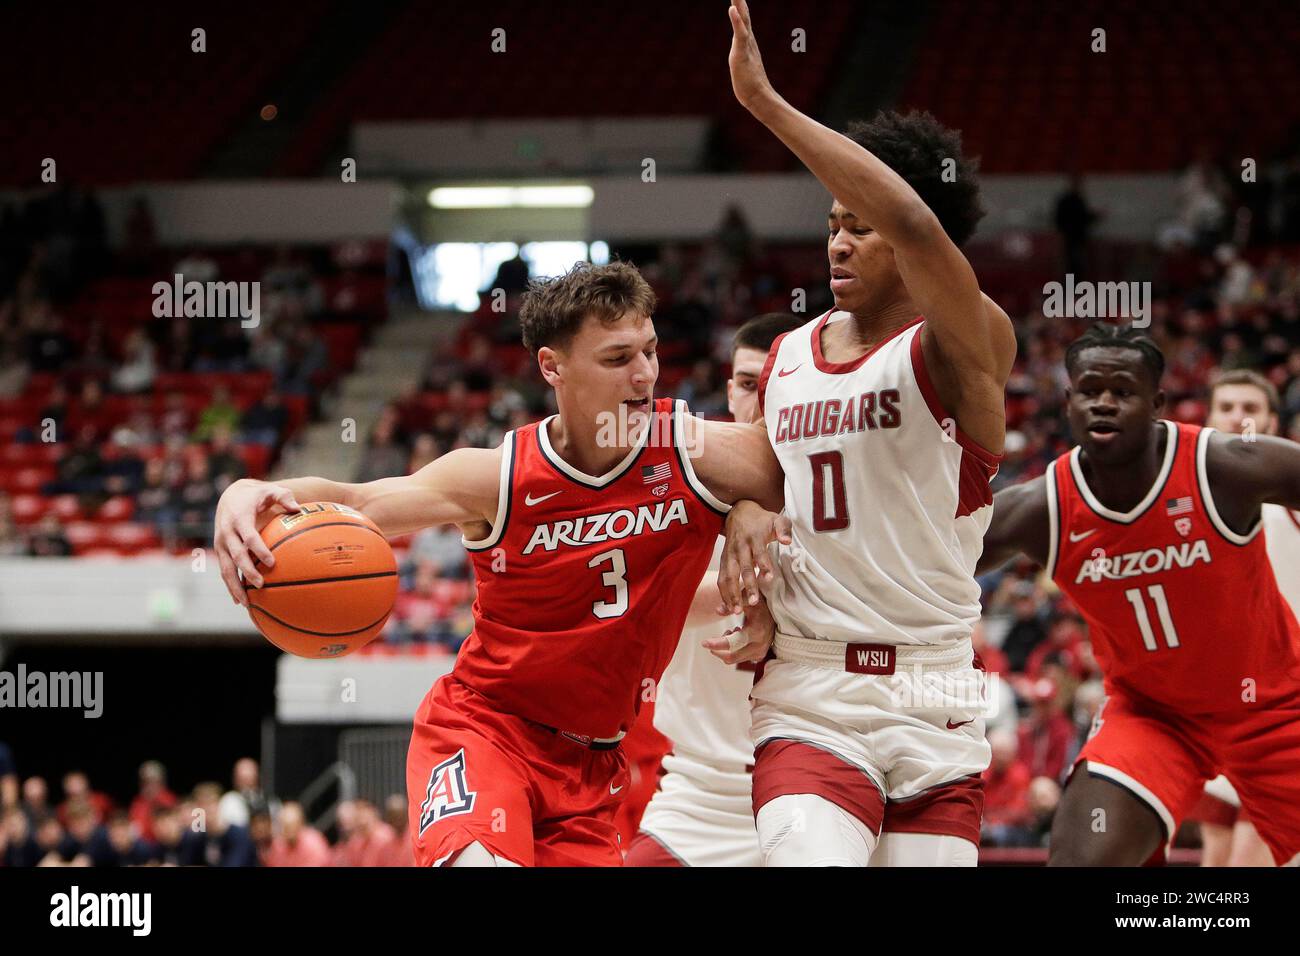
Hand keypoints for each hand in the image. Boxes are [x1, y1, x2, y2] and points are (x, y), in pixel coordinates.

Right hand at [214, 479, 301, 605]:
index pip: (249, 537)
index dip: (259, 550)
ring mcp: (221, 543)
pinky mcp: (220, 550)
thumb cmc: (256, 495)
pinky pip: (224, 571)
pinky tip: (240, 601)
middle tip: (261, 585)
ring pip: (225, 568)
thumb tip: (299, 509)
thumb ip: (284, 497)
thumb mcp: (270, 491)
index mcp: (239, 518)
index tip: (272, 563)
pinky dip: (230, 586)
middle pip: (236, 555)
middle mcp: (226, 532)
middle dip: (247, 571)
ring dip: (235, 586)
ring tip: (247, 603)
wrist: (230, 495)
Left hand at [703, 591, 773, 664]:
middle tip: (709, 642)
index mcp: (756, 632)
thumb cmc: (761, 605)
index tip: (704, 642)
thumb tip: (717, 610)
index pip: (731, 643)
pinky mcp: (760, 655)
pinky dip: (734, 649)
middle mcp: (759, 646)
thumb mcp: (748, 601)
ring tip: (731, 631)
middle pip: (731, 657)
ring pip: (734, 658)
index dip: (716, 644)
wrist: (779, 614)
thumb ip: (732, 605)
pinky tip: (738, 634)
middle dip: (717, 650)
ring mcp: (760, 652)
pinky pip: (740, 657)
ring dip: (727, 647)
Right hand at [718, 499, 791, 612]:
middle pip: (743, 568)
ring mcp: (730, 555)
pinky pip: (721, 578)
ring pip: (728, 576)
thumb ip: (783, 529)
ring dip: (731, 594)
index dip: (764, 565)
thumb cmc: (761, 520)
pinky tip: (728, 606)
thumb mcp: (776, 519)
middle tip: (753, 602)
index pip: (759, 552)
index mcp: (754, 537)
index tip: (769, 578)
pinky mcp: (724, 561)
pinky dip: (723, 593)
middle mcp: (740, 547)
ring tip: (737, 610)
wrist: (739, 512)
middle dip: (747, 586)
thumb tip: (787, 541)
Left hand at [727, 0, 775, 112]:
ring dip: (738, 4)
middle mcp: (748, 40)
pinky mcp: (742, 53)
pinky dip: (737, 21)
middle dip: (739, 0)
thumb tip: (742, 56)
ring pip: (743, 20)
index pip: (743, 18)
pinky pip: (740, 34)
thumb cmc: (750, 84)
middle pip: (744, 14)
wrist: (758, 97)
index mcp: (748, 42)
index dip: (740, 5)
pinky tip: (732, 9)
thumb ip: (743, 57)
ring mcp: (746, 46)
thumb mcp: (744, 66)